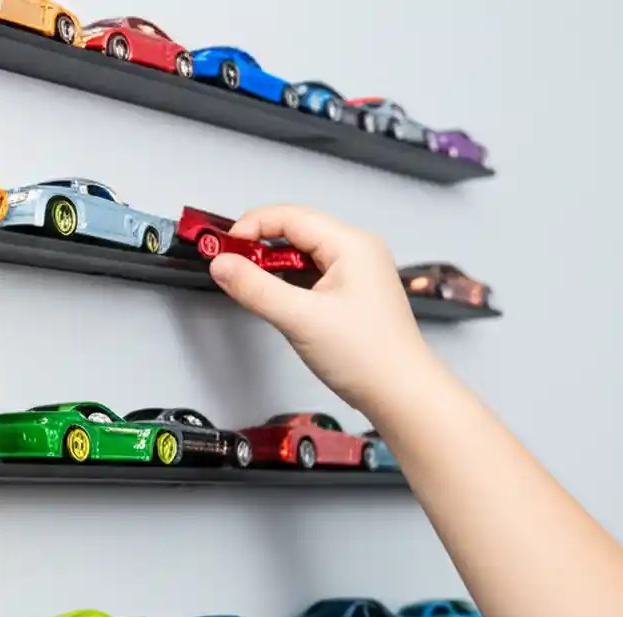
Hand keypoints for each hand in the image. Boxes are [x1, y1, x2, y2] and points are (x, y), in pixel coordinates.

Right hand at [208, 205, 433, 412]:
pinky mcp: (351, 293)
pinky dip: (287, 282)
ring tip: (248, 284)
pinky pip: (311, 274)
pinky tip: (274, 299)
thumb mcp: (300, 319)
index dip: (252, 226)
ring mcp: (356, 272)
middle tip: (229, 266)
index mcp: (351, 245)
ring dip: (272, 265)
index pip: (291, 217)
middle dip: (259, 245)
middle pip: (296, 232)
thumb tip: (221, 265)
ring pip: (302, 254)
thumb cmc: (367, 356)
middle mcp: (357, 251)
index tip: (223, 248)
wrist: (401, 394)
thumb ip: (255, 288)